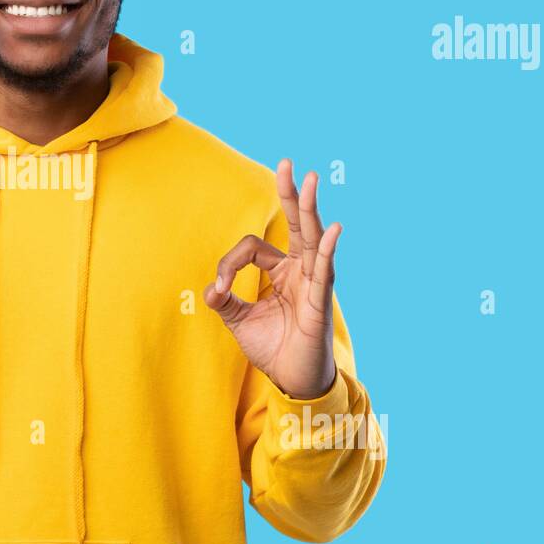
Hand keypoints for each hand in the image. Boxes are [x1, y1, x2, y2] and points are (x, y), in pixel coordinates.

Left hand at [203, 158, 340, 399]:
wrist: (292, 380)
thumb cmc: (272, 348)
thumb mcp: (238, 320)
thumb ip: (224, 300)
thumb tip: (211, 288)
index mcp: (281, 271)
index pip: (253, 248)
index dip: (229, 263)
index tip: (219, 288)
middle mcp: (300, 271)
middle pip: (297, 224)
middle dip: (291, 194)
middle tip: (287, 163)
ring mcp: (314, 283)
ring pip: (312, 239)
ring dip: (311, 209)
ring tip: (311, 180)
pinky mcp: (321, 302)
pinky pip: (325, 272)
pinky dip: (327, 250)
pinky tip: (332, 229)